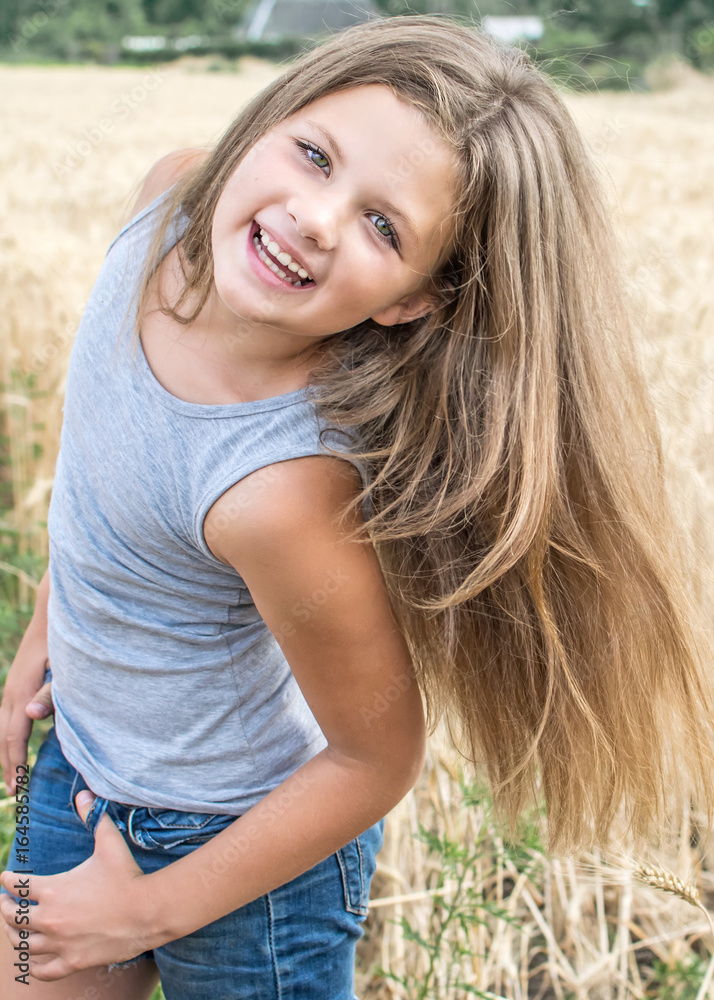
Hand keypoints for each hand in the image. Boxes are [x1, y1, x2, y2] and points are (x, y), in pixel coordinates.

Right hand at [0, 635, 51, 793]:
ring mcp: (12, 687)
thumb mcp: (64, 667)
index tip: (19, 789)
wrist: (52, 611)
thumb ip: (51, 692)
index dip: (16, 764)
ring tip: (13, 775)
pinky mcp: (18, 684)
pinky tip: (16, 744)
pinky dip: (9, 735)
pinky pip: (6, 717)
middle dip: (8, 765)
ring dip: (6, 752)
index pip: (13, 738)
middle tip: (14, 793)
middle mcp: (12, 692)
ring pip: (1, 727)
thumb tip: (31, 716)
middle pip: (3, 737)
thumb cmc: (64, 640)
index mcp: (22, 692)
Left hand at [0, 791, 154, 980]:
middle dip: (4, 909)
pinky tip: (33, 958)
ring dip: (14, 936)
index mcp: (53, 889)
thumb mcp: (109, 842)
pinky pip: (41, 969)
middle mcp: (50, 918)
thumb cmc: (127, 875)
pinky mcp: (71, 961)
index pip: (17, 886)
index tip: (5, 878)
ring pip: (22, 944)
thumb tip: (83, 792)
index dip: (8, 880)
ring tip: (13, 930)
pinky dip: (32, 964)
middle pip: (12, 917)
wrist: (147, 911)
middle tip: (4, 904)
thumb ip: (93, 817)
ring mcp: (59, 942)